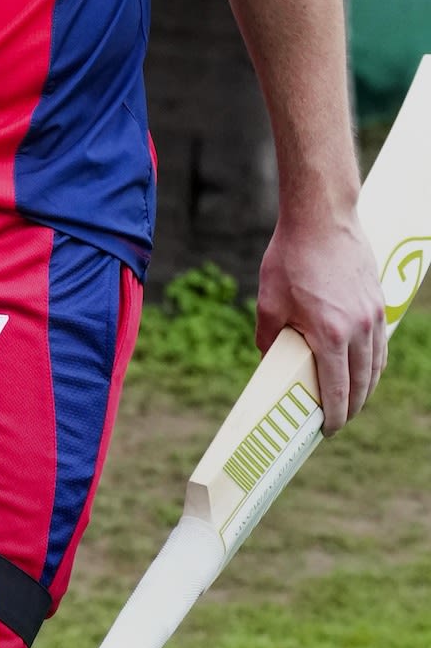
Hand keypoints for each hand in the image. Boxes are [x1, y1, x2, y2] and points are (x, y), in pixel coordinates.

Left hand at [256, 212, 387, 432]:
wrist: (321, 217)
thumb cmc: (291, 257)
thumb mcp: (269, 300)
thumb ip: (269, 337)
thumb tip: (268, 359)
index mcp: (330, 333)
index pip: (337, 390)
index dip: (333, 416)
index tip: (326, 430)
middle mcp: (358, 329)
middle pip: (362, 384)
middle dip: (351, 407)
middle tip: (337, 419)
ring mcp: (373, 315)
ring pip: (376, 366)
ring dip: (365, 387)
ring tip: (350, 398)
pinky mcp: (379, 301)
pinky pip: (380, 344)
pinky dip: (374, 363)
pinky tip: (363, 366)